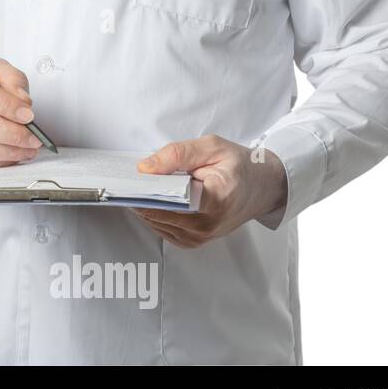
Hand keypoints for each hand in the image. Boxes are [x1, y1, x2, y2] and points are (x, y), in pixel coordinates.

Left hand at [133, 135, 287, 248]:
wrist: (261, 187)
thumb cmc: (239, 166)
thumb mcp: (211, 147)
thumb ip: (176, 154)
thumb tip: (145, 168)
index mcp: (215, 200)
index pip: (169, 200)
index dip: (146, 190)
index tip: (129, 180)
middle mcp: (207, 225)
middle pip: (157, 213)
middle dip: (140, 196)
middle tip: (127, 179)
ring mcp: (200, 237)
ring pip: (155, 222)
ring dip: (144, 205)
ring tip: (139, 186)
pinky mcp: (193, 241)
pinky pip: (162, 228)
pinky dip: (153, 213)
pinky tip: (152, 198)